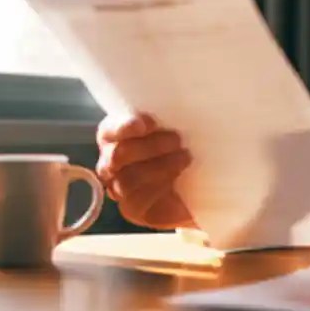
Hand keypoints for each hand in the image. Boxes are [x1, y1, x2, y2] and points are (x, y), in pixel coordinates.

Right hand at [95, 113, 195, 229]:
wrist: (201, 189)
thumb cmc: (183, 149)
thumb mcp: (177, 128)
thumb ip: (167, 118)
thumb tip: (179, 100)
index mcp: (116, 137)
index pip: (108, 130)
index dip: (123, 127)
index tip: (147, 124)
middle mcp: (111, 163)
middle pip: (118, 155)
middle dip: (151, 146)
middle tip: (177, 139)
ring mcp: (119, 188)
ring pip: (129, 178)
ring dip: (161, 165)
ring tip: (184, 157)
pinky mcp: (133, 210)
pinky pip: (138, 200)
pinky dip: (160, 187)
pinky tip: (178, 179)